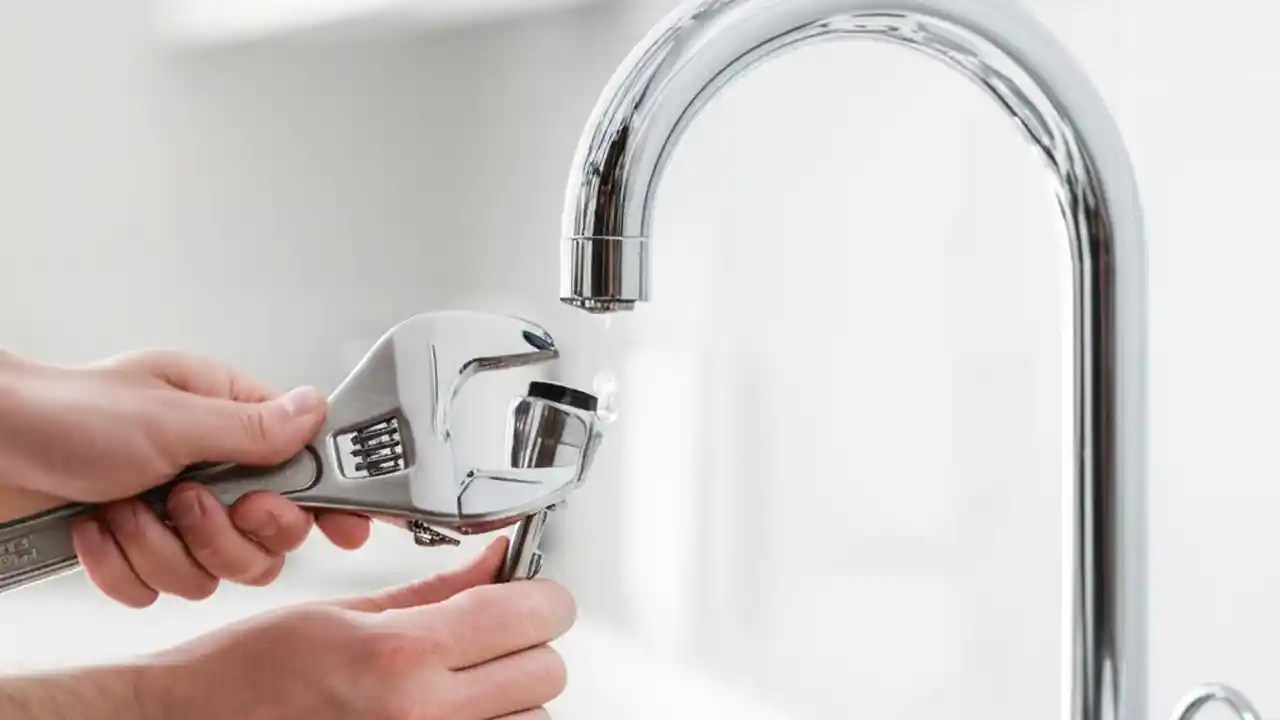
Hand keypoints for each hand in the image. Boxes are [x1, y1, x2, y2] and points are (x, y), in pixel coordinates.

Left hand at [0, 349, 372, 606]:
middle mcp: (210, 468)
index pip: (305, 464)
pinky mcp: (137, 549)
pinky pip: (159, 590)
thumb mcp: (171, 417)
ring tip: (126, 508)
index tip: (342, 528)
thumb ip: (253, 429)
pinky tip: (100, 528)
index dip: (326, 501)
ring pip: (213, 573)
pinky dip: (123, 567)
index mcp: (228, 419)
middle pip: (268, 537)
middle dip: (225, 532)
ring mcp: (174, 513)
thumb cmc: (65, 412)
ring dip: (161, 547)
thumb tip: (317, 412)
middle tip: (191, 502)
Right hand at [147, 538, 570, 719]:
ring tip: (472, 681)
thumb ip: (435, 590)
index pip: (529, 614)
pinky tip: (455, 709)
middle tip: (499, 634)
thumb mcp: (341, 612)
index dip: (542, 595)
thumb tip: (497, 562)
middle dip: (531, 644)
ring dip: (517, 697)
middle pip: (546, 673)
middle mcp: (420, 717)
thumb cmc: (243, 677)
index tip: (533, 592)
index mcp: (399, 657)